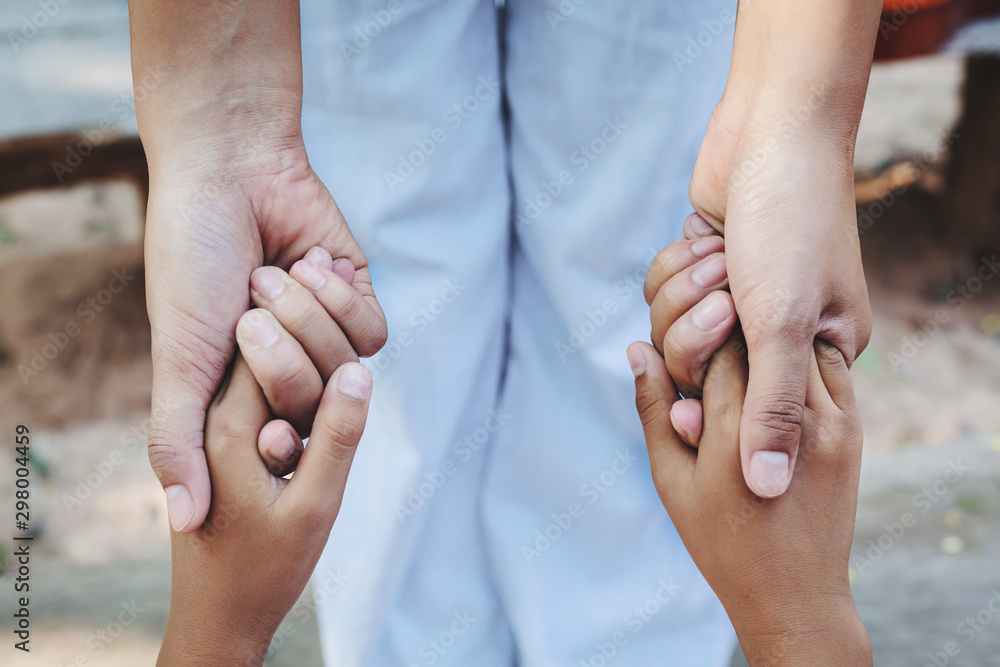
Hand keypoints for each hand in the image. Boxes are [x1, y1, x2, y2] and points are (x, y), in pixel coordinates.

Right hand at [145, 142, 386, 533]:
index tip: (261, 417)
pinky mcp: (358, 301)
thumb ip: (177, 440)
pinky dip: (342, 300)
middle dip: (284, 357)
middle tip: (247, 309)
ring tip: (270, 274)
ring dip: (310, 319)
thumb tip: (187, 523)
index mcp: (240, 388)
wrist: (231, 172)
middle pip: (317, 404)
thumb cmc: (192, 262)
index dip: (277, 439)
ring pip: (349, 369)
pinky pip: (374, 334)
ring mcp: (325, 334)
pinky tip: (311, 263)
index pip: (276, 447)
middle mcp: (287, 365)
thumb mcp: (178, 359)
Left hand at [156, 351, 371, 665]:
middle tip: (349, 363)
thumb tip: (358, 371)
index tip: (349, 337)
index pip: (272, 341)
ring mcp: (208, 435)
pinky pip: (255, 404)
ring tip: (335, 390)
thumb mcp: (317, 504)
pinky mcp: (216, 450)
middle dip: (308, 349)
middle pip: (262, 353)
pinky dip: (286, 402)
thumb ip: (337, 436)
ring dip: (299, 377)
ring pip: (259, 377)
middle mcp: (209, 421)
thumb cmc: (266, 568)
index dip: (314, 328)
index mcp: (228, 426)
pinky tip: (311, 424)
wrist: (216, 618)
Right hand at [626, 337, 870, 665]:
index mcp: (732, 431)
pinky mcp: (853, 430)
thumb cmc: (720, 542)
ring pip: (798, 345)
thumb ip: (654, 410)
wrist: (796, 594)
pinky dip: (804, 358)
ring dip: (771, 337)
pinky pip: (830, 369)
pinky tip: (782, 368)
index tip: (688, 323)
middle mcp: (786, 420)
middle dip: (733, 324)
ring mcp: (829, 423)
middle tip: (714, 321)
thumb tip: (636, 349)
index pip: (716, 342)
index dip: (698, 325)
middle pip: (759, 337)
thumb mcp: (671, 479)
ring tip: (748, 339)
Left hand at [681, 88, 871, 496]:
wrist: (774, 129)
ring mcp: (737, 298)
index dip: (714, 396)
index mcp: (817, 353)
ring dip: (681, 290)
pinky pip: (659, 294)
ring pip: (669, 332)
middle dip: (694, 330)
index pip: (747, 410)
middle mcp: (777, 331)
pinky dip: (671, 265)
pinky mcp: (704, 269)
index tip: (701, 380)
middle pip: (697, 373)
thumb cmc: (792, 224)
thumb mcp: (781, 323)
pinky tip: (703, 234)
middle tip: (726, 289)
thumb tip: (766, 491)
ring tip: (719, 253)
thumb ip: (770, 411)